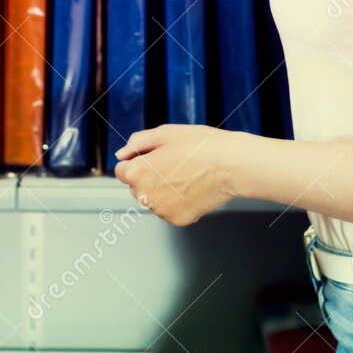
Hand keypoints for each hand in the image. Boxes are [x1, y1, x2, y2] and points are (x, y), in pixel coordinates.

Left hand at [113, 124, 238, 226]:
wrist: (231, 165)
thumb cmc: (201, 146)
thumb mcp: (165, 133)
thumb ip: (137, 143)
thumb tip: (121, 154)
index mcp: (137, 173)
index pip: (121, 170)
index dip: (138, 160)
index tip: (154, 156)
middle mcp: (144, 196)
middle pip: (136, 186)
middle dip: (149, 175)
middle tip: (174, 162)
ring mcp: (161, 211)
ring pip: (153, 199)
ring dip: (162, 189)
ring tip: (186, 174)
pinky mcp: (177, 220)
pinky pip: (170, 209)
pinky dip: (177, 201)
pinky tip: (192, 187)